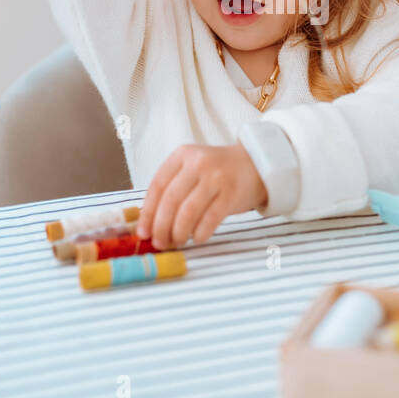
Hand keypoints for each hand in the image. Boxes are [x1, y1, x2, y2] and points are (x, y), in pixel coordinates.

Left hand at [137, 142, 267, 247]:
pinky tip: (197, 239)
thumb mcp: (192, 169)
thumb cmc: (218, 172)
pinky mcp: (231, 193)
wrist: (255, 165)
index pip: (157, 185)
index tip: (143, 232)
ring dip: (179, 232)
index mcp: (182, 155)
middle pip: (171, 200)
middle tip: (160, 242)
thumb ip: (172, 188)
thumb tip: (150, 224)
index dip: (147, 212)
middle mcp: (198, 163)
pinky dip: (200, 233)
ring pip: (188, 211)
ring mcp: (216, 177)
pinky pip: (210, 218)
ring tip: (178, 242)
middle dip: (161, 226)